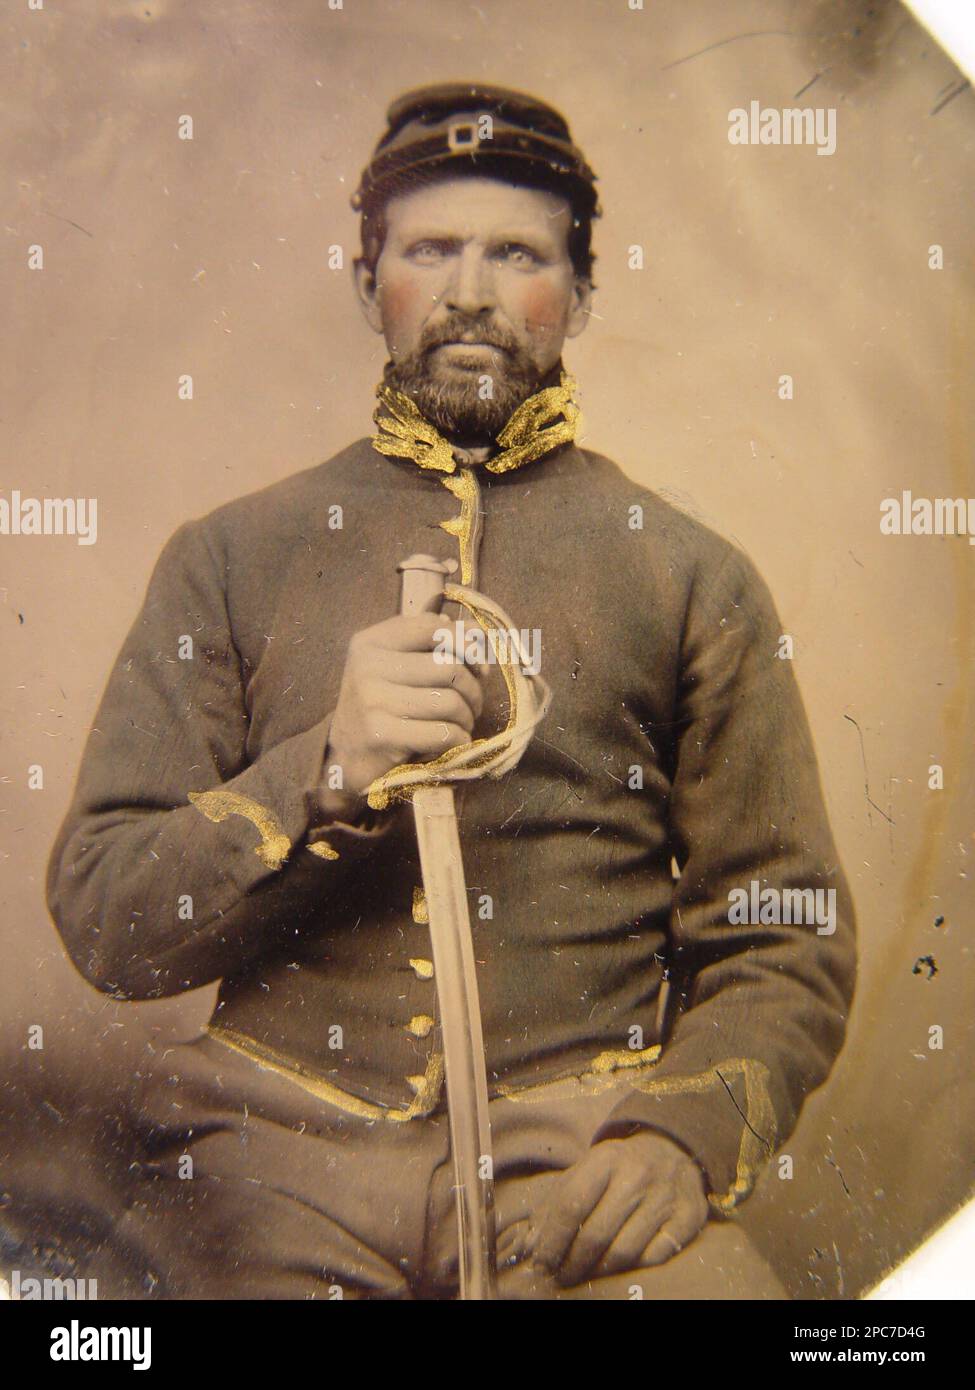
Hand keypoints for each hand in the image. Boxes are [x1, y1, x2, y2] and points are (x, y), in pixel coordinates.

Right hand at [318, 613, 483, 818]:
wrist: (347, 754)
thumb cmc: (382, 704)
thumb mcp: (398, 665)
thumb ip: (434, 643)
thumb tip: (476, 631)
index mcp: (371, 642)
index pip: (433, 628)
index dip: (467, 645)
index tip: (478, 667)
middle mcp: (367, 666)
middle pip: (449, 668)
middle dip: (472, 689)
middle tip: (472, 704)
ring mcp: (372, 701)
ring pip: (450, 702)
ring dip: (467, 717)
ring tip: (462, 723)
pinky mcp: (382, 735)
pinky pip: (444, 733)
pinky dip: (459, 739)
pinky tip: (453, 740)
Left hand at [527, 1131, 708, 1285]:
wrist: (671, 1152)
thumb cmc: (617, 1170)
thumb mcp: (584, 1172)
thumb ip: (554, 1205)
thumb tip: (531, 1246)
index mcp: (605, 1158)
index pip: (571, 1205)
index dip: (552, 1241)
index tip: (542, 1263)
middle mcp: (638, 1174)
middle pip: (596, 1234)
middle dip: (572, 1263)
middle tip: (562, 1276)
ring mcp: (666, 1196)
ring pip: (624, 1252)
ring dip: (599, 1271)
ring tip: (587, 1273)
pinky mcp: (689, 1217)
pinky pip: (655, 1258)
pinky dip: (633, 1268)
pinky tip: (620, 1265)